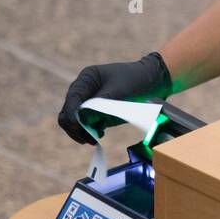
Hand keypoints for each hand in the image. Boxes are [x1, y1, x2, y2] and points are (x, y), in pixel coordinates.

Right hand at [57, 52, 172, 143]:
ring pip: (73, 121)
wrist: (151, 81)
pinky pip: (84, 125)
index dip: (73, 116)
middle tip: (89, 139)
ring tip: (93, 140)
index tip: (81, 129)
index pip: (73, 99)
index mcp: (87, 78)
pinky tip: (99, 135)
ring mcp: (88, 100)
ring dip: (80, 132)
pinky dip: (88, 132)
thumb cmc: (136, 81)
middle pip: (68, 112)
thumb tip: (84, 117)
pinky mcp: (95, 111)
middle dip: (75, 127)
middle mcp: (84, 89)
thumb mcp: (120, 91)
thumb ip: (101, 103)